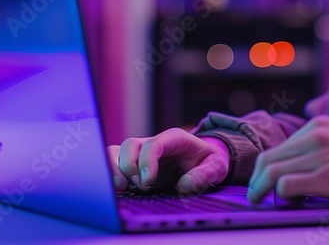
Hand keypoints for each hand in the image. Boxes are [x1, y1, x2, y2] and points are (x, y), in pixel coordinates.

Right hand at [107, 128, 229, 194]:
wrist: (204, 160)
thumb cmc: (209, 161)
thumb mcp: (217, 166)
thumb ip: (205, 174)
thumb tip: (184, 186)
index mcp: (173, 139)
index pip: (153, 144)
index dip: (146, 162)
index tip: (147, 182)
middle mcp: (153, 144)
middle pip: (129, 145)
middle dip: (126, 165)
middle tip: (133, 186)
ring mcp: (141, 154)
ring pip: (116, 152)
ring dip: (114, 169)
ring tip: (120, 188)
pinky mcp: (135, 166)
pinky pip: (115, 165)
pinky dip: (112, 175)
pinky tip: (119, 190)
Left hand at [246, 116, 328, 203]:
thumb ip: (321, 140)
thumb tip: (302, 158)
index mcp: (317, 127)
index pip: (280, 147)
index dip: (267, 166)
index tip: (264, 179)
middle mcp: (313, 138)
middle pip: (269, 158)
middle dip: (257, 179)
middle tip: (255, 193)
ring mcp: (317, 157)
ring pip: (272, 172)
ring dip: (261, 189)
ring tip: (261, 199)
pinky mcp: (323, 177)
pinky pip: (286, 186)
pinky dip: (280, 195)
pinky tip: (287, 202)